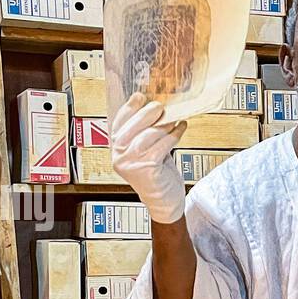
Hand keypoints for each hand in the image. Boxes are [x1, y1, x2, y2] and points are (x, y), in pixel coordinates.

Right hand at [110, 92, 187, 223]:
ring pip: (148, 135)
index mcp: (117, 149)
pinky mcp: (146, 169)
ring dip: (163, 124)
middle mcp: (120, 156)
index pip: (118, 122)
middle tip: (161, 105)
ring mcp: (131, 164)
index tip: (140, 96)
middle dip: (148, 113)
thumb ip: (146, 132)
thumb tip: (156, 107)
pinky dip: (174, 135)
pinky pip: (162, 145)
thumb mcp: (147, 151)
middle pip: (132, 126)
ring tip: (174, 118)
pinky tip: (181, 128)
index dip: (129, 107)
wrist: (164, 202)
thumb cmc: (157, 174)